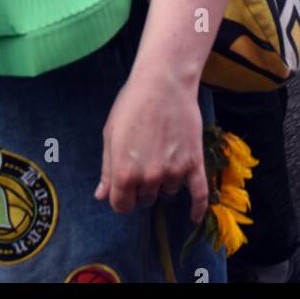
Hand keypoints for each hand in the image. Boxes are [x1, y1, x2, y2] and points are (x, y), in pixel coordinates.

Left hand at [96, 66, 207, 223]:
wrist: (163, 82)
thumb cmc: (132, 103)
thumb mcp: (111, 134)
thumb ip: (107, 168)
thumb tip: (101, 196)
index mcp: (124, 172)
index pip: (121, 205)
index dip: (121, 197)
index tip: (124, 188)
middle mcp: (149, 177)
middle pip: (144, 199)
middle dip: (141, 187)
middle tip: (143, 160)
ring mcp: (173, 172)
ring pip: (167, 191)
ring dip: (164, 180)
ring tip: (161, 151)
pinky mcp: (193, 163)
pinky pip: (199, 195)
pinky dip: (197, 208)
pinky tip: (194, 216)